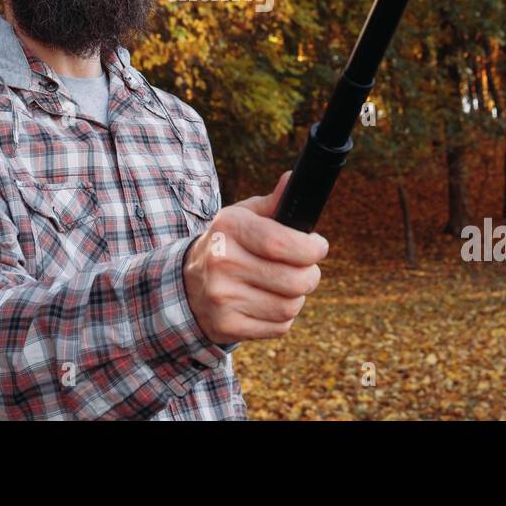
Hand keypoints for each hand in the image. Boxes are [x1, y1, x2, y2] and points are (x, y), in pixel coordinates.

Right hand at [182, 170, 328, 342]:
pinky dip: (281, 317)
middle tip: (305, 269)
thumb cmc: (227, 245)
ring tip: (283, 286)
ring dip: (296, 297)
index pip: (282, 243)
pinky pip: (279, 327)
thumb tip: (293, 179)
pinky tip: (267, 303)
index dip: (312, 248)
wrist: (187, 285)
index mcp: (228, 228)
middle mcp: (222, 262)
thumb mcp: (242, 217)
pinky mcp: (227, 325)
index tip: (318, 246)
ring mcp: (222, 297)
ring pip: (290, 306)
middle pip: (294, 279)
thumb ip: (272, 203)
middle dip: (310, 274)